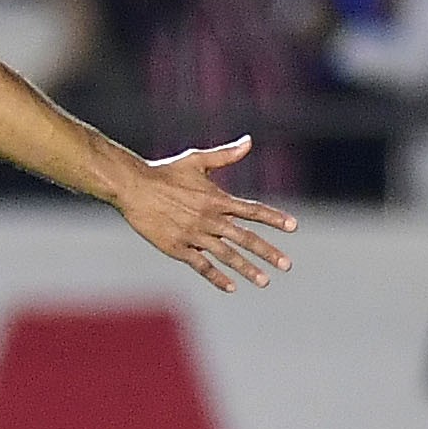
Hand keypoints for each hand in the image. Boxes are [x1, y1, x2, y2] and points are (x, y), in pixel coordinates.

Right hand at [114, 136, 297, 291]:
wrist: (133, 187)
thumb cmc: (165, 171)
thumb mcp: (196, 160)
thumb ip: (225, 155)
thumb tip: (249, 141)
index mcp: (216, 199)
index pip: (252, 210)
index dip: (274, 218)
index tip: (293, 227)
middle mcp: (209, 219)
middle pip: (245, 238)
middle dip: (268, 252)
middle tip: (287, 265)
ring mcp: (194, 235)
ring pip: (226, 256)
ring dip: (247, 269)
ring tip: (264, 281)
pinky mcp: (177, 248)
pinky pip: (201, 265)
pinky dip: (217, 277)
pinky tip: (231, 287)